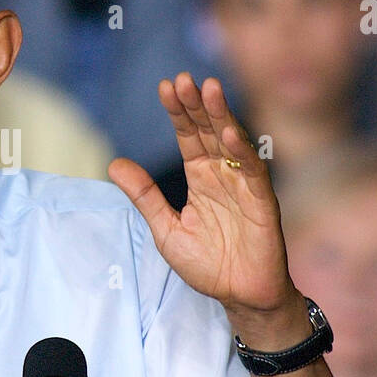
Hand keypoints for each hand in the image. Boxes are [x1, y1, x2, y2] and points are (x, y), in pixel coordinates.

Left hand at [109, 73, 307, 346]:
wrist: (240, 297)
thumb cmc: (208, 264)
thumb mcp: (165, 229)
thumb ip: (144, 196)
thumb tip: (113, 163)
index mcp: (200, 178)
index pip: (188, 136)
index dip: (178, 112)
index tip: (166, 86)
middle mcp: (223, 175)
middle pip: (208, 131)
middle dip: (196, 105)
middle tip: (182, 79)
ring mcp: (244, 186)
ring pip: (232, 143)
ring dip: (221, 116)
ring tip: (208, 89)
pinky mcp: (262, 203)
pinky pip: (252, 173)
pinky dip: (242, 152)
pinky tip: (229, 132)